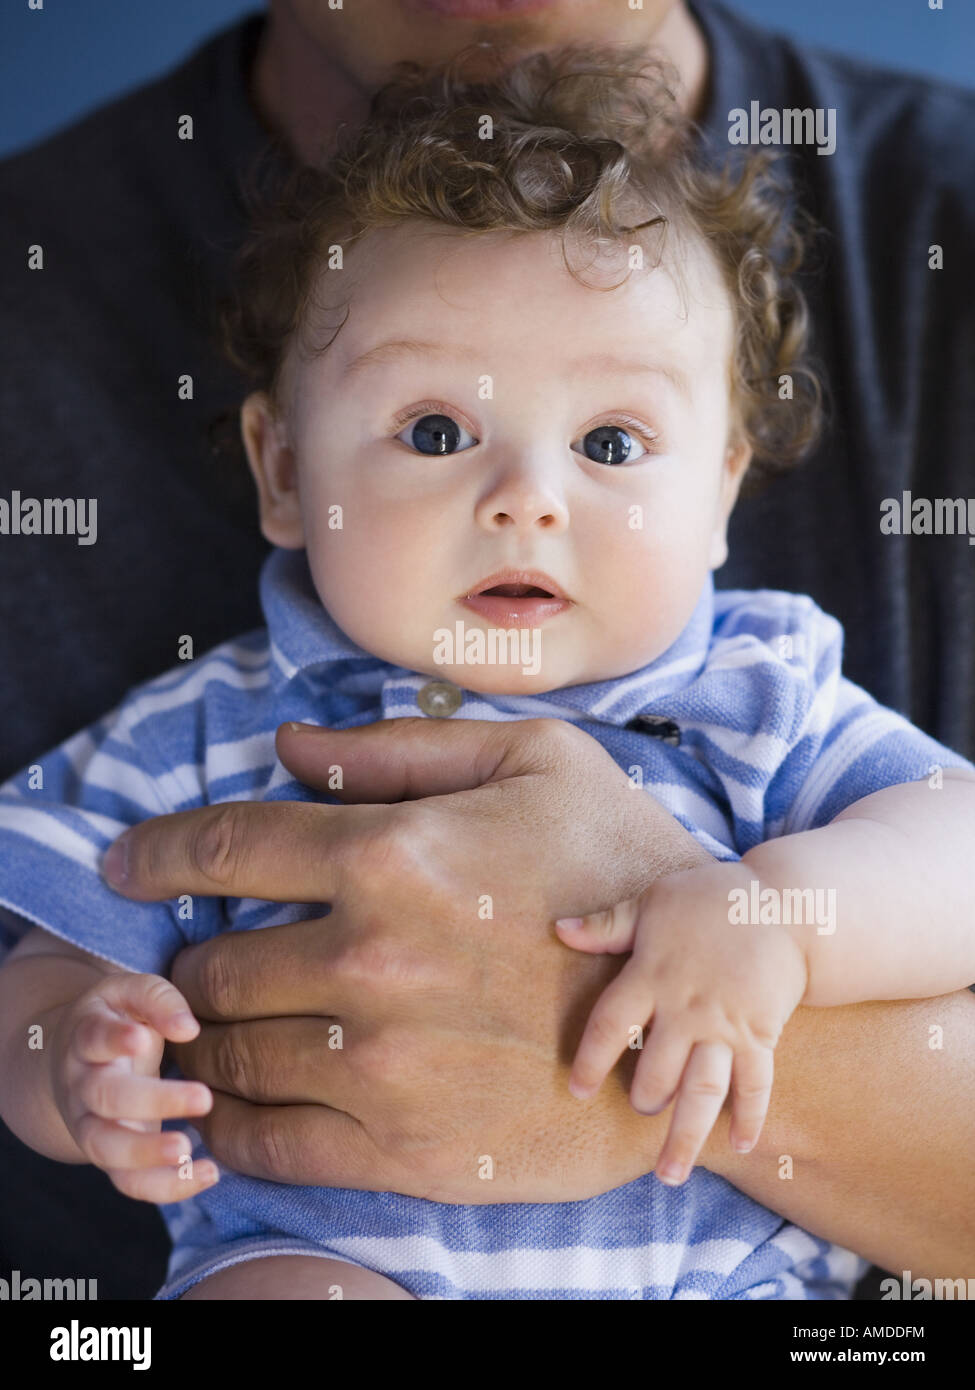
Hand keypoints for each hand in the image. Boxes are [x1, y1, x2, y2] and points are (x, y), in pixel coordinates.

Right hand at [51, 972, 216, 1201]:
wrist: (74, 1062)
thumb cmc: (118, 1021)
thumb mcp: (130, 994)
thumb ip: (158, 999)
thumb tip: (189, 1029)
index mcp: (86, 1038)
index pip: (94, 1037)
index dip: (116, 1040)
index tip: (144, 1040)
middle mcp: (82, 1085)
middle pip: (105, 1097)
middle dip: (154, 1100)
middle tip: (204, 1097)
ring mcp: (91, 1125)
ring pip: (107, 1148)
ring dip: (147, 1154)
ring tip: (189, 1149)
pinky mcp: (111, 1157)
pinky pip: (128, 1181)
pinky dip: (166, 1185)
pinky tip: (209, 1173)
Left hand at [102, 717, 716, 1201]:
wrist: (702, 1015)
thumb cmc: (622, 866)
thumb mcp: (537, 762)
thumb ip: (399, 747)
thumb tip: (286, 743)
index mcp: (393, 854)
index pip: (220, 848)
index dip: (152, 853)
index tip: (126, 865)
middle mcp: (371, 960)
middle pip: (208, 963)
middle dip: (192, 956)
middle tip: (206, 955)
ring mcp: (383, 1064)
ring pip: (228, 1053)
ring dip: (208, 1036)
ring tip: (225, 1023)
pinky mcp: (404, 1149)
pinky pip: (267, 1142)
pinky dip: (232, 1120)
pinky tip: (242, 1097)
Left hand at [556, 862, 809, 1185]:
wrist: (786, 903)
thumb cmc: (712, 899)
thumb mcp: (654, 901)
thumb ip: (608, 924)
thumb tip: (558, 929)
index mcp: (652, 974)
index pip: (610, 1024)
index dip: (590, 1059)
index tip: (576, 1090)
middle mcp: (685, 1008)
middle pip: (656, 1069)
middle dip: (644, 1099)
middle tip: (640, 1110)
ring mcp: (725, 1026)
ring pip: (701, 1089)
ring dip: (686, 1134)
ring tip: (670, 1173)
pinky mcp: (762, 1035)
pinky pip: (756, 1083)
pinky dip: (750, 1115)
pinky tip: (741, 1146)